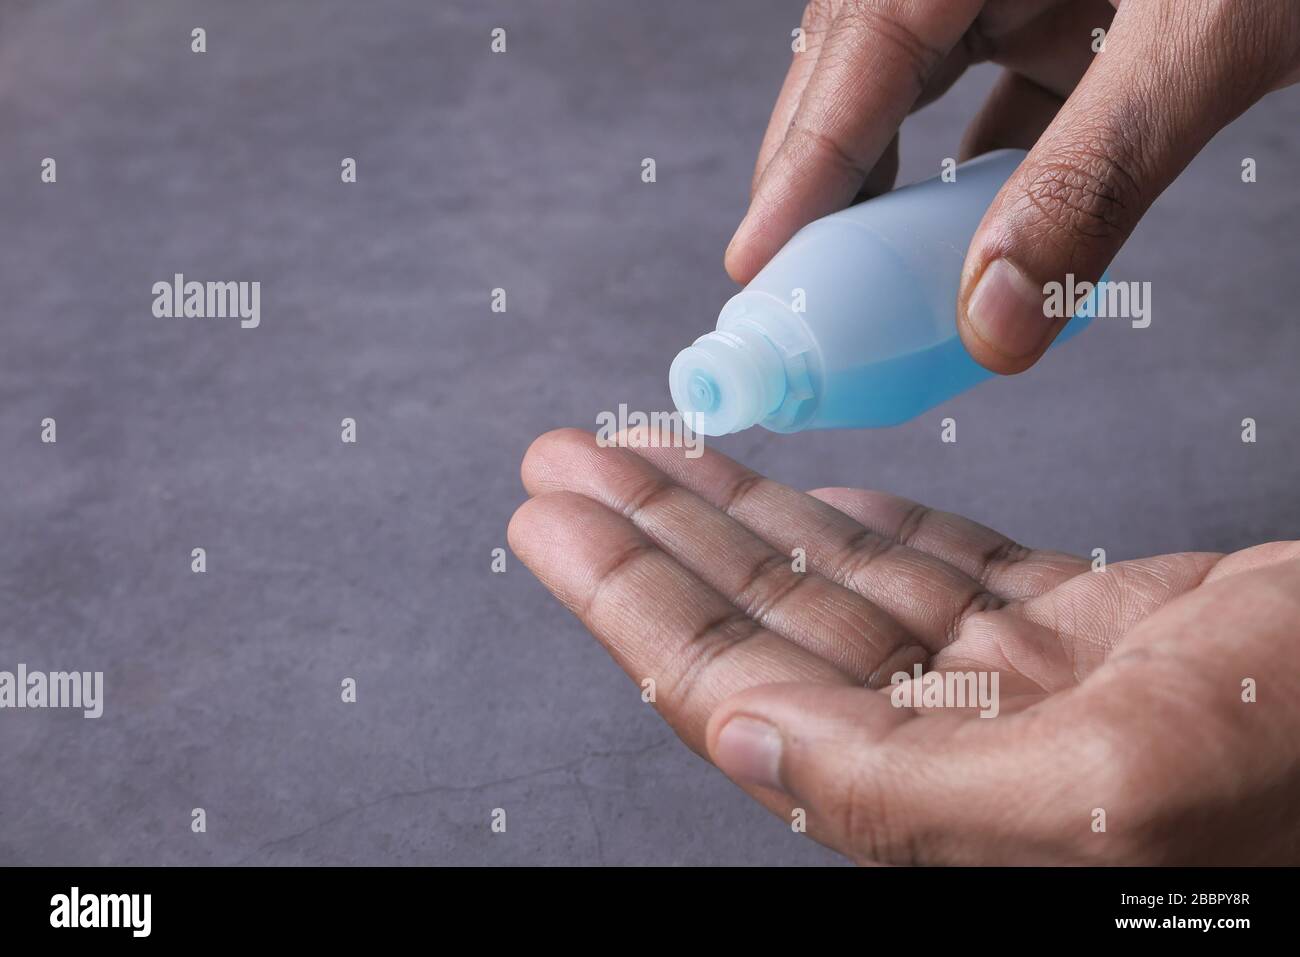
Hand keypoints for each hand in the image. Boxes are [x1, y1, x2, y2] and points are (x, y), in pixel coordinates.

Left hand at [509, 428, 1299, 863]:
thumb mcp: (1109, 794)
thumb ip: (895, 792)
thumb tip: (738, 743)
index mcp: (940, 802)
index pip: (737, 690)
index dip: (632, 601)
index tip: (552, 520)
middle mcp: (961, 750)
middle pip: (766, 627)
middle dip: (659, 539)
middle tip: (570, 462)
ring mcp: (1018, 688)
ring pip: (838, 586)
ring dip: (740, 514)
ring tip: (649, 452)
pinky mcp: (1081, 633)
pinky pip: (935, 568)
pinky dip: (861, 522)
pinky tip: (798, 494)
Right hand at [725, 0, 1299, 372]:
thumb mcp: (1210, 31)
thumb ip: (1097, 176)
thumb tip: (994, 321)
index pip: (859, 46)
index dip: (801, 163)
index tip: (756, 265)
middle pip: (865, 70)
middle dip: (828, 180)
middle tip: (795, 288)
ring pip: (923, 90)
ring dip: (899, 187)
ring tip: (865, 280)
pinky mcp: (1076, 11)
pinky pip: (1003, 99)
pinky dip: (985, 176)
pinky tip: (972, 237)